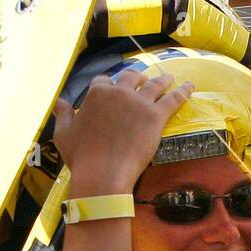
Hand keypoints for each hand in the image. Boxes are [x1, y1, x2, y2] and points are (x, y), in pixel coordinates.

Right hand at [53, 71, 193, 195]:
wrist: (103, 174)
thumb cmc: (81, 158)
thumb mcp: (64, 135)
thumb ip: (63, 115)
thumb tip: (59, 102)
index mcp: (96, 93)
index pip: (104, 81)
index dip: (110, 84)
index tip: (114, 87)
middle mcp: (118, 92)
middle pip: (132, 77)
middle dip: (137, 77)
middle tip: (144, 80)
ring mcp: (139, 103)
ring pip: (154, 84)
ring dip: (162, 79)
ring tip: (169, 78)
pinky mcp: (156, 116)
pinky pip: (173, 99)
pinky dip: (183, 91)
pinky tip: (190, 86)